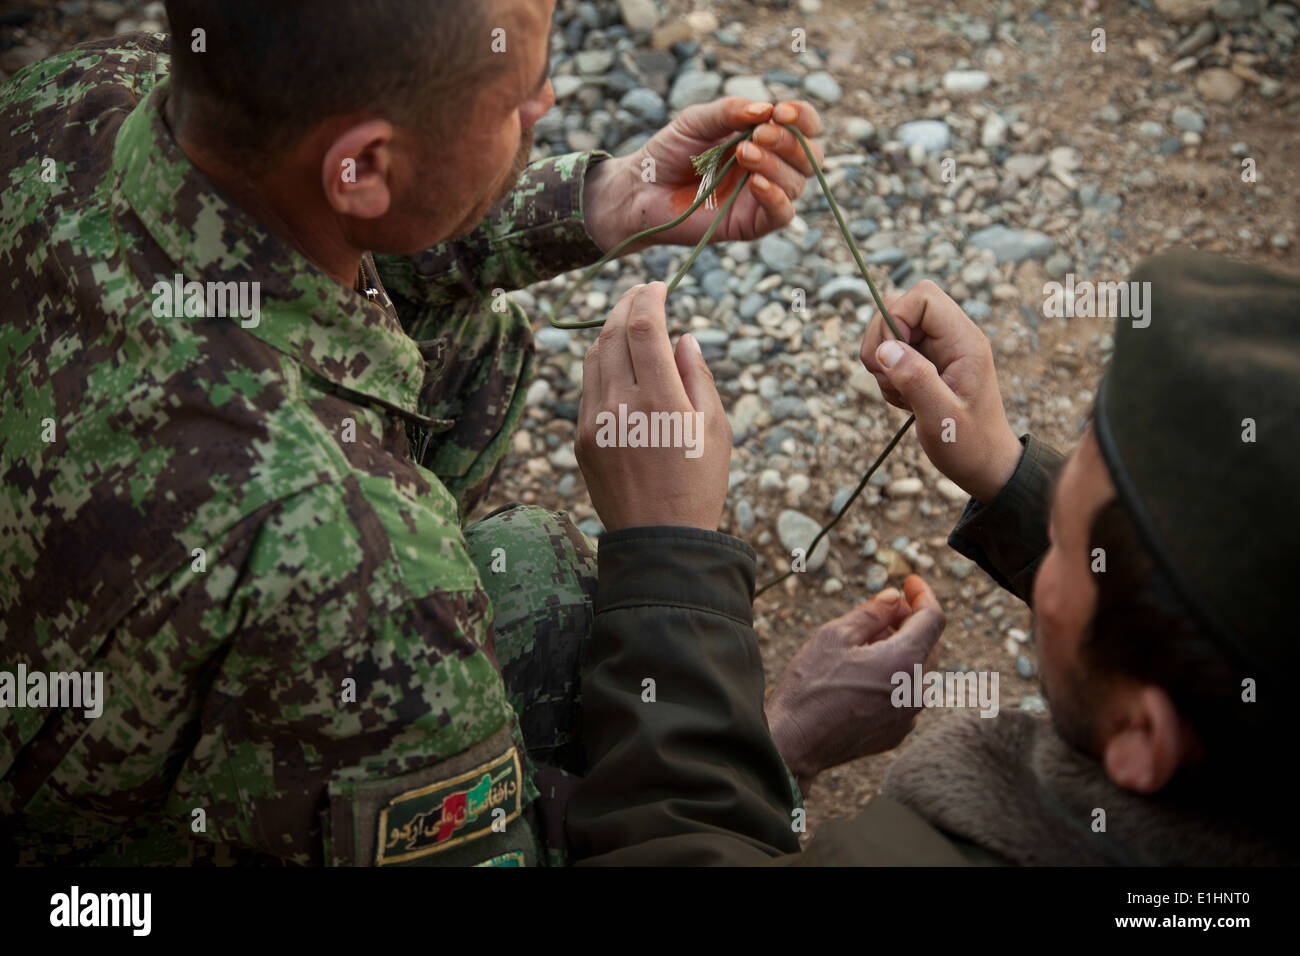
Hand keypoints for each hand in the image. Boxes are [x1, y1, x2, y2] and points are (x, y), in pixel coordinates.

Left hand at [575, 282, 730, 530]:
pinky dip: (599, 363)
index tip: (658, 286)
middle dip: (625, 304)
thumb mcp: (716, 430)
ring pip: (592, 357)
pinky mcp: (581, 439)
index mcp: (660, 401)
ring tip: (627, 319)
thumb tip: (683, 337)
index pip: (643, 327)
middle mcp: (620, 406)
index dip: (648, 298)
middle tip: (641, 291)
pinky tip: (615, 360)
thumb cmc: (699, 486)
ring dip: (608, 330)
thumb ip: (698, 377)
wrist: (659, 540)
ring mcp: (594, 422)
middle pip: (611, 333)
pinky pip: (586, 387)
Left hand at [583, 98, 825, 251]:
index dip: (803, 118)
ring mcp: (763, 197)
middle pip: (810, 156)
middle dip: (790, 142)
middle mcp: (771, 167)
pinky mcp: (751, 224)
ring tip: (743, 154)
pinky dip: (777, 198)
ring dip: (776, 164)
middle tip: (758, 135)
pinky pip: (782, 215)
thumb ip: (729, 111)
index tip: (782, 111)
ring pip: (797, 183)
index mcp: (764, 138)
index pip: (803, 127)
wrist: (641, 189)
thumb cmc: (669, 153)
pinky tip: (757, 183)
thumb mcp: (696, 121)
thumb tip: (766, 110)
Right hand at [766, 576, 945, 790]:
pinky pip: (907, 695)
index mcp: (905, 660)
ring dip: (902, 650)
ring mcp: (910, 715)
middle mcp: (917, 689)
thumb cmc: (810, 687)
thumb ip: (872, 613)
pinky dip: (896, 677)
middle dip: (911, 622)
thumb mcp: (835, 636)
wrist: (795, 744)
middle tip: (881, 612)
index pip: (933, 617)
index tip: (910, 582)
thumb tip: (894, 598)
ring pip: (920, 670)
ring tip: (866, 644)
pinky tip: (864, 676)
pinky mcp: (897, 732)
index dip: (924, 594)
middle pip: (931, 643)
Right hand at [860, 280, 1023, 503]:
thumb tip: (885, 350)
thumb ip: (916, 379)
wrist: (985, 466)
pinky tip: (905, 400)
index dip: (896, 318)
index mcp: (964, 341)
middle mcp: (952, 338)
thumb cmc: (970, 445)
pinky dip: (887, 375)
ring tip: (901, 395)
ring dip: (882, 361)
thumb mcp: (942, 418)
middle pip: (900, 307)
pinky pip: (892, 353)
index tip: (895, 356)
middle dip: (881, 340)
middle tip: (888, 376)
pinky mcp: (926, 364)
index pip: (923, 296)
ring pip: (891, 331)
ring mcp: (938, 350)